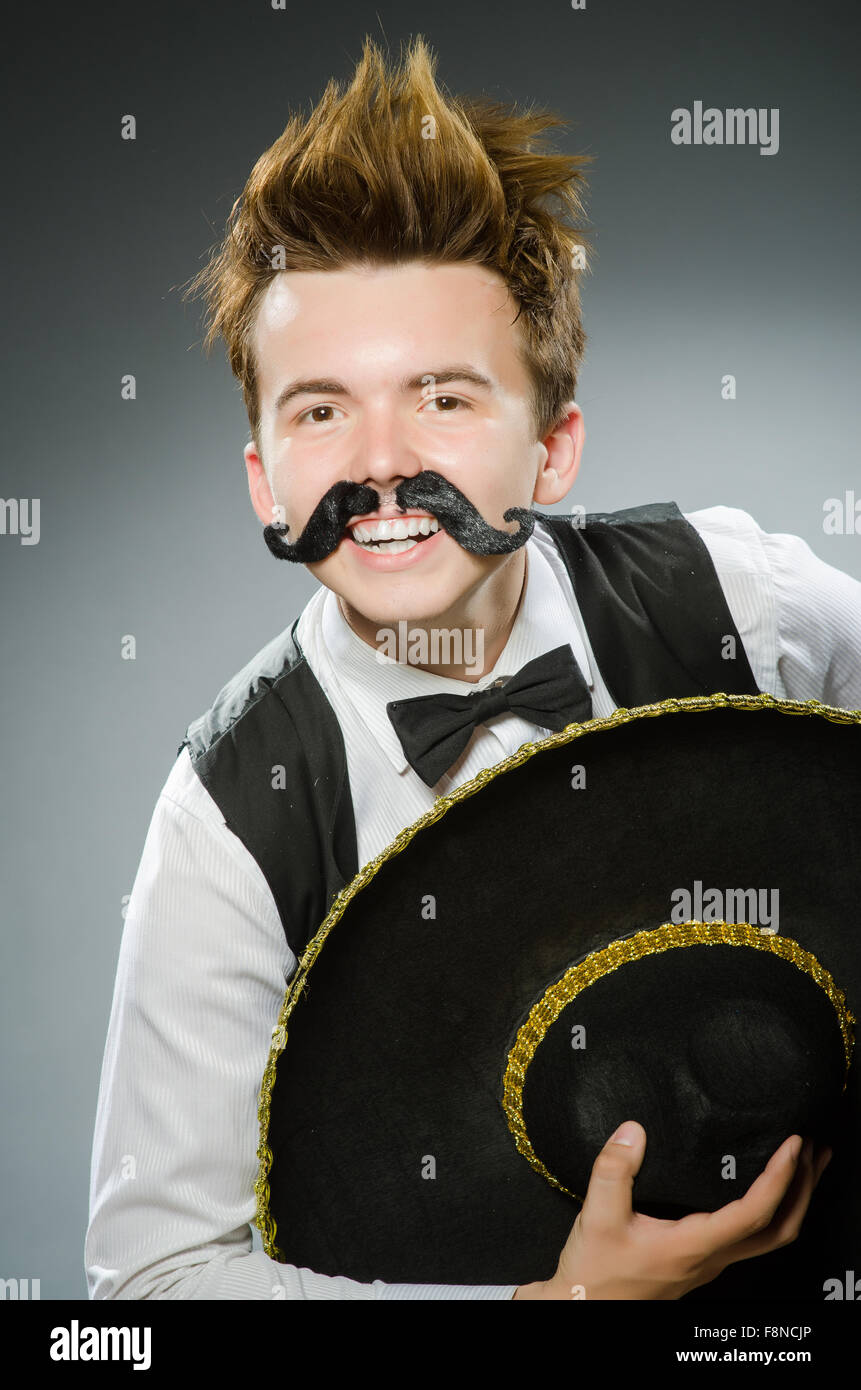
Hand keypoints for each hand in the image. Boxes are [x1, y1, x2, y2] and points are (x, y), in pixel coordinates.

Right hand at [513, 1120, 830, 1299]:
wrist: (584, 1308)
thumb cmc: (593, 1272)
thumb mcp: (596, 1215)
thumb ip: (614, 1170)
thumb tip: (634, 1129)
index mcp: (694, 1245)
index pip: (754, 1213)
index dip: (780, 1178)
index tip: (794, 1145)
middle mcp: (711, 1257)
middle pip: (780, 1230)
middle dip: (804, 1189)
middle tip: (815, 1150)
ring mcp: (709, 1262)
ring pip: (769, 1236)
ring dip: (793, 1200)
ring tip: (803, 1165)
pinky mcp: (700, 1260)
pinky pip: (751, 1235)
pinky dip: (770, 1208)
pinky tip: (758, 1187)